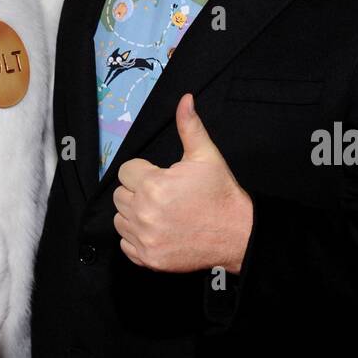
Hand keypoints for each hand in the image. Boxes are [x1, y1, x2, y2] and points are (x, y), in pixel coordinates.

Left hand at [112, 93, 252, 273]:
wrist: (237, 233)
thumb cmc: (220, 193)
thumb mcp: (205, 155)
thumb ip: (189, 126)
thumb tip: (185, 99)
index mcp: (153, 185)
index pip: (126, 171)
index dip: (143, 171)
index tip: (161, 177)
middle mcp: (144, 213)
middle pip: (120, 195)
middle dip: (137, 191)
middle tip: (163, 195)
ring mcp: (145, 239)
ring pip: (120, 219)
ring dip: (134, 214)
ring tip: (160, 212)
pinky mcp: (148, 259)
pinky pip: (126, 244)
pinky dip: (137, 238)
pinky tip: (158, 230)